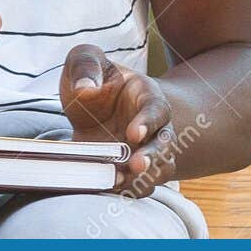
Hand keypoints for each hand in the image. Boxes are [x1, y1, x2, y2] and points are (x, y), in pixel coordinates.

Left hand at [59, 43, 175, 197]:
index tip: (132, 134)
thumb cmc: (93, 77)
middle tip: (135, 167)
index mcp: (146, 96)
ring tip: (117, 183)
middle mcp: (152, 127)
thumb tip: (84, 88)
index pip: (156, 110)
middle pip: (165, 146)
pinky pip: (138, 185)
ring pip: (159, 170)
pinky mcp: (129, 169)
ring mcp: (144, 150)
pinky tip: (109, 189)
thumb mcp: (85, 59)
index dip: (147, 123)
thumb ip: (86, 65)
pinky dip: (128, 190)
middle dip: (153, 157)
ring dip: (143, 180)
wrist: (93, 98)